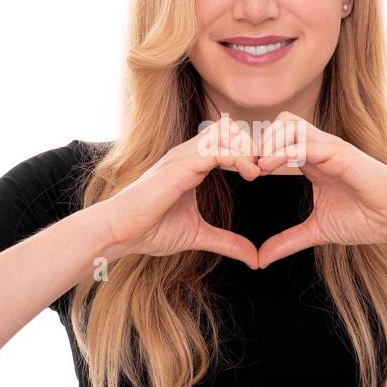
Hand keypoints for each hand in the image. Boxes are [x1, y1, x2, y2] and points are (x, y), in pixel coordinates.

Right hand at [98, 116, 262, 269]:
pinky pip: (217, 148)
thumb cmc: (149, 230)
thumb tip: (254, 258)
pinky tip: (250, 174)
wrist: (119, 232)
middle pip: (230, 128)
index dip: (249, 152)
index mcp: (191, 164)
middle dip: (252, 144)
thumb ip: (227, 242)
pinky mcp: (181, 165)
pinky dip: (238, 156)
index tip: (266, 172)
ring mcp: (183, 156)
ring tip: (258, 172)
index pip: (227, 141)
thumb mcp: (198, 235)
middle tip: (267, 169)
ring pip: (225, 131)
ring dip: (247, 148)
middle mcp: (188, 154)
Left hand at [253, 112, 386, 268]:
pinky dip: (284, 150)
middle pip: (280, 122)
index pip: (278, 139)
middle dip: (258, 140)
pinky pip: (305, 141)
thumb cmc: (366, 219)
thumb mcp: (317, 231)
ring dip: (269, 142)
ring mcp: (330, 147)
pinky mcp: (340, 153)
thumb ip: (287, 241)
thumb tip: (260, 259)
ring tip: (258, 168)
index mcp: (312, 161)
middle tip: (245, 167)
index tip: (241, 172)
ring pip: (289, 124)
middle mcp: (320, 148)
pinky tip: (270, 167)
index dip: (257, 150)